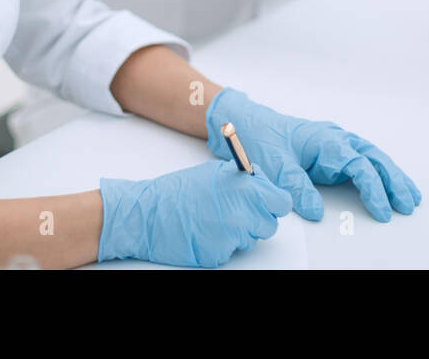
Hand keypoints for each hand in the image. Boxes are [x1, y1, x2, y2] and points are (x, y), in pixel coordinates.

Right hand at [98, 159, 291, 267]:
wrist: (147, 215)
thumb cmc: (176, 192)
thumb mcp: (213, 173)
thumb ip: (242, 179)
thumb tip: (260, 183)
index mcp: (243, 189)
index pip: (281, 202)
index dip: (274, 203)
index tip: (266, 203)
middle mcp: (242, 213)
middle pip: (269, 225)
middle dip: (257, 220)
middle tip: (236, 213)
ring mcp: (231, 237)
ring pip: (251, 240)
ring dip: (239, 233)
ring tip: (213, 220)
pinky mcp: (220, 255)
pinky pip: (231, 252)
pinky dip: (221, 245)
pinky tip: (204, 233)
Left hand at [205, 88, 419, 222]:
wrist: (249, 123)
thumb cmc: (262, 139)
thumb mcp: (273, 165)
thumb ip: (296, 186)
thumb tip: (315, 211)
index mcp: (325, 140)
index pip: (358, 165)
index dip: (373, 189)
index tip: (382, 211)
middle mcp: (336, 139)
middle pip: (374, 158)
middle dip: (393, 181)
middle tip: (409, 204)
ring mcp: (336, 144)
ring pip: (373, 157)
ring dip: (392, 176)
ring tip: (411, 196)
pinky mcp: (333, 153)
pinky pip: (363, 160)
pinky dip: (379, 172)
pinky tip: (392, 184)